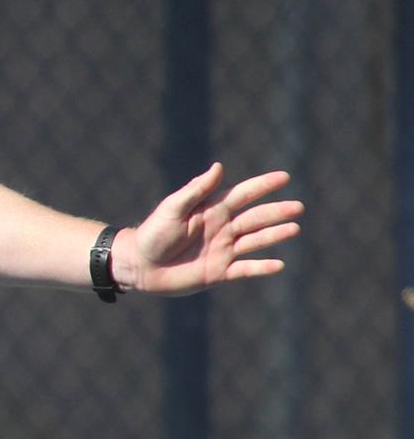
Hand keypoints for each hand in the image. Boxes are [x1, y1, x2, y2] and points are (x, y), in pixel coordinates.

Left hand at [126, 163, 302, 295]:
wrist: (140, 265)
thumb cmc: (153, 233)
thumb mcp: (173, 208)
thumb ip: (196, 190)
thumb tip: (218, 167)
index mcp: (212, 210)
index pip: (243, 194)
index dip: (263, 186)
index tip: (284, 177)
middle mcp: (222, 228)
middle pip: (255, 218)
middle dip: (277, 212)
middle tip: (299, 207)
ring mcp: (223, 250)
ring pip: (255, 241)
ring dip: (274, 235)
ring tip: (294, 229)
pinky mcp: (219, 272)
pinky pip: (245, 269)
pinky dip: (261, 268)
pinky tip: (279, 264)